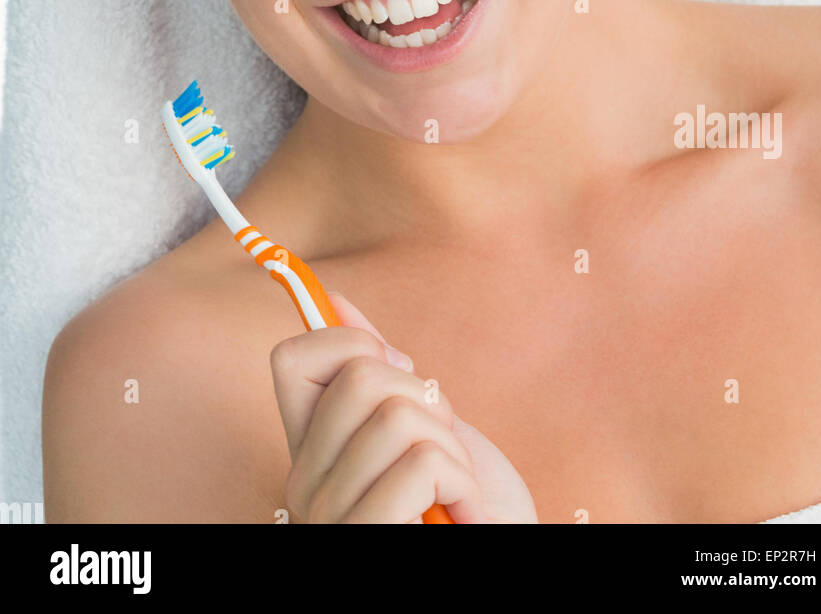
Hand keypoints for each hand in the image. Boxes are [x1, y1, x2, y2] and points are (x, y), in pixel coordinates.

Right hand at [270, 290, 537, 523]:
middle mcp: (304, 484)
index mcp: (310, 450)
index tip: (400, 376)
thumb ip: (376, 371)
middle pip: (362, 375)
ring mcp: (330, 517)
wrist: (500, 551)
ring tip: (452, 487)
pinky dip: (463, 483)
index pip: (292, 358)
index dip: (351, 344)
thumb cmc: (463, 500)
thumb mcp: (421, 422)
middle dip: (427, 399)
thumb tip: (332, 299)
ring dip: (451, 448)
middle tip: (439, 447)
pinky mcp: (365, 537)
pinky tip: (460, 513)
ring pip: (397, 416)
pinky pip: (421, 466)